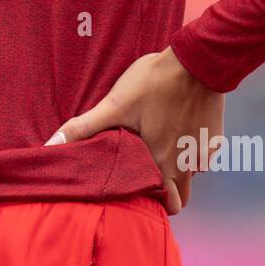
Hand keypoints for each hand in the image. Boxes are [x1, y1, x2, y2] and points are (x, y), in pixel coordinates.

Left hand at [43, 47, 224, 214]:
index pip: (164, 204)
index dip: (150, 203)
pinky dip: (188, 150)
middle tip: (145, 180)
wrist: (197, 61)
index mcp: (162, 165)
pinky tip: (174, 132)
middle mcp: (187, 166)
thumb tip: (50, 145)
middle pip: (180, 199)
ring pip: (190, 176)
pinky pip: (200, 155)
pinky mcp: (214, 138)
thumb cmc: (153, 82)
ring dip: (176, 172)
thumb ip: (83, 128)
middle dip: (166, 196)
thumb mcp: (114, 104)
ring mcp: (203, 153)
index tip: (135, 194)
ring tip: (156, 153)